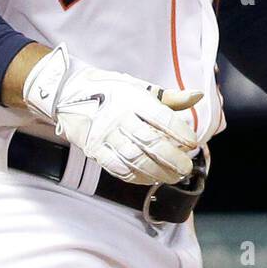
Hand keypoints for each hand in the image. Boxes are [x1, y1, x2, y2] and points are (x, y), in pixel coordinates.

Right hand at [22, 44, 202, 184]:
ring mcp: (105, 135)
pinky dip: (136, 176)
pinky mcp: (94, 149)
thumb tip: (198, 95)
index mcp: (134, 99)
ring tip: (174, 177)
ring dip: (156, 171)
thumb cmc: (113, 90)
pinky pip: (117, 167)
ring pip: (134, 158)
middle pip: (149, 141)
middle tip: (187, 167)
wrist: (69, 93)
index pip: (161, 117)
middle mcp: (119, 117)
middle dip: (171, 158)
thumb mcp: (141, 88)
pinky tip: (150, 179)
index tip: (193, 143)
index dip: (179, 132)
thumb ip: (170, 97)